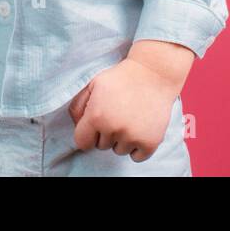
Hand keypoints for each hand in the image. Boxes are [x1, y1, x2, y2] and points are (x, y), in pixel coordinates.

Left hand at [66, 57, 180, 160]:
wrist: (153, 73)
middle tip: (117, 114)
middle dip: (106, 133)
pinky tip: (139, 128)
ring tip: (130, 118)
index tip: (96, 125)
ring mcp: (133, 136)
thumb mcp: (93, 84)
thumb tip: (76, 125)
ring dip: (122, 139)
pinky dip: (137, 146)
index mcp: (96, 116)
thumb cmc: (121, 78)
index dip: (88, 133)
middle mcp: (113, 129)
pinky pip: (137, 157)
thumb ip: (78, 106)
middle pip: (102, 146)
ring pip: (119, 151)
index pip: (83, 142)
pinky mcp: (150, 142)